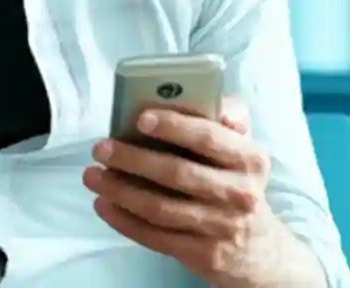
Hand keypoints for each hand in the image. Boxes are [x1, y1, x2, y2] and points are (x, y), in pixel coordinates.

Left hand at [84, 97, 279, 286]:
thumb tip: (198, 95)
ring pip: (160, 207)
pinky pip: (155, 236)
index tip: (140, 118)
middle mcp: (240, 194)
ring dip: (120, 190)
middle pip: (178, 173)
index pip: (209, 138)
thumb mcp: (243, 148)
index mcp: (250, 159)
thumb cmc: (237, 181)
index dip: (174, 126)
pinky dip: (124, 221)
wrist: (257, 246)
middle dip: (133, 159)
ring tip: (92, 175)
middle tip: (101, 148)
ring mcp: (221, 227)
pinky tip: (104, 204)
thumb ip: (227, 115)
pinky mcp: (203, 254)